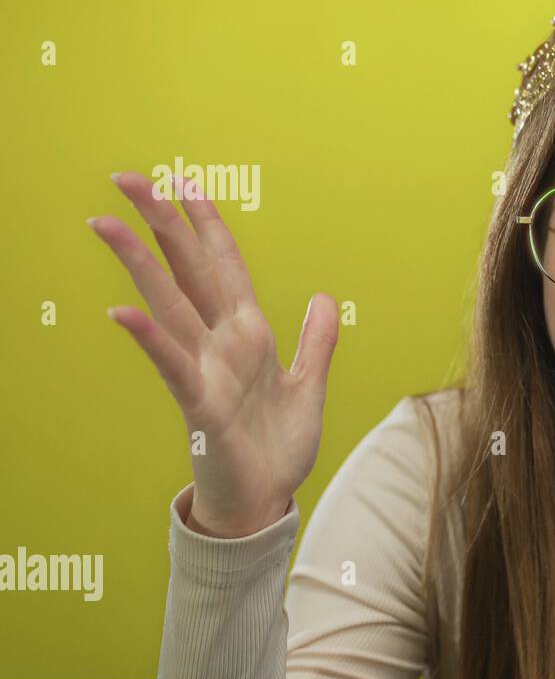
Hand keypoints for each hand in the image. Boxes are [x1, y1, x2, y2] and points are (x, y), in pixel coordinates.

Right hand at [91, 172, 338, 537]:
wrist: (266, 502)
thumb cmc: (279, 448)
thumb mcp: (309, 386)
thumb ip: (317, 341)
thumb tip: (324, 295)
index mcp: (250, 334)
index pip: (224, 266)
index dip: (208, 224)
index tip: (187, 182)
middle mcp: (221, 343)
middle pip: (187, 270)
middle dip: (161, 223)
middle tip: (128, 176)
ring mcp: (206, 370)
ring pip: (170, 304)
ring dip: (140, 263)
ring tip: (107, 222)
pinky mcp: (200, 405)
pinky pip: (172, 365)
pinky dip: (151, 339)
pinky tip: (122, 312)